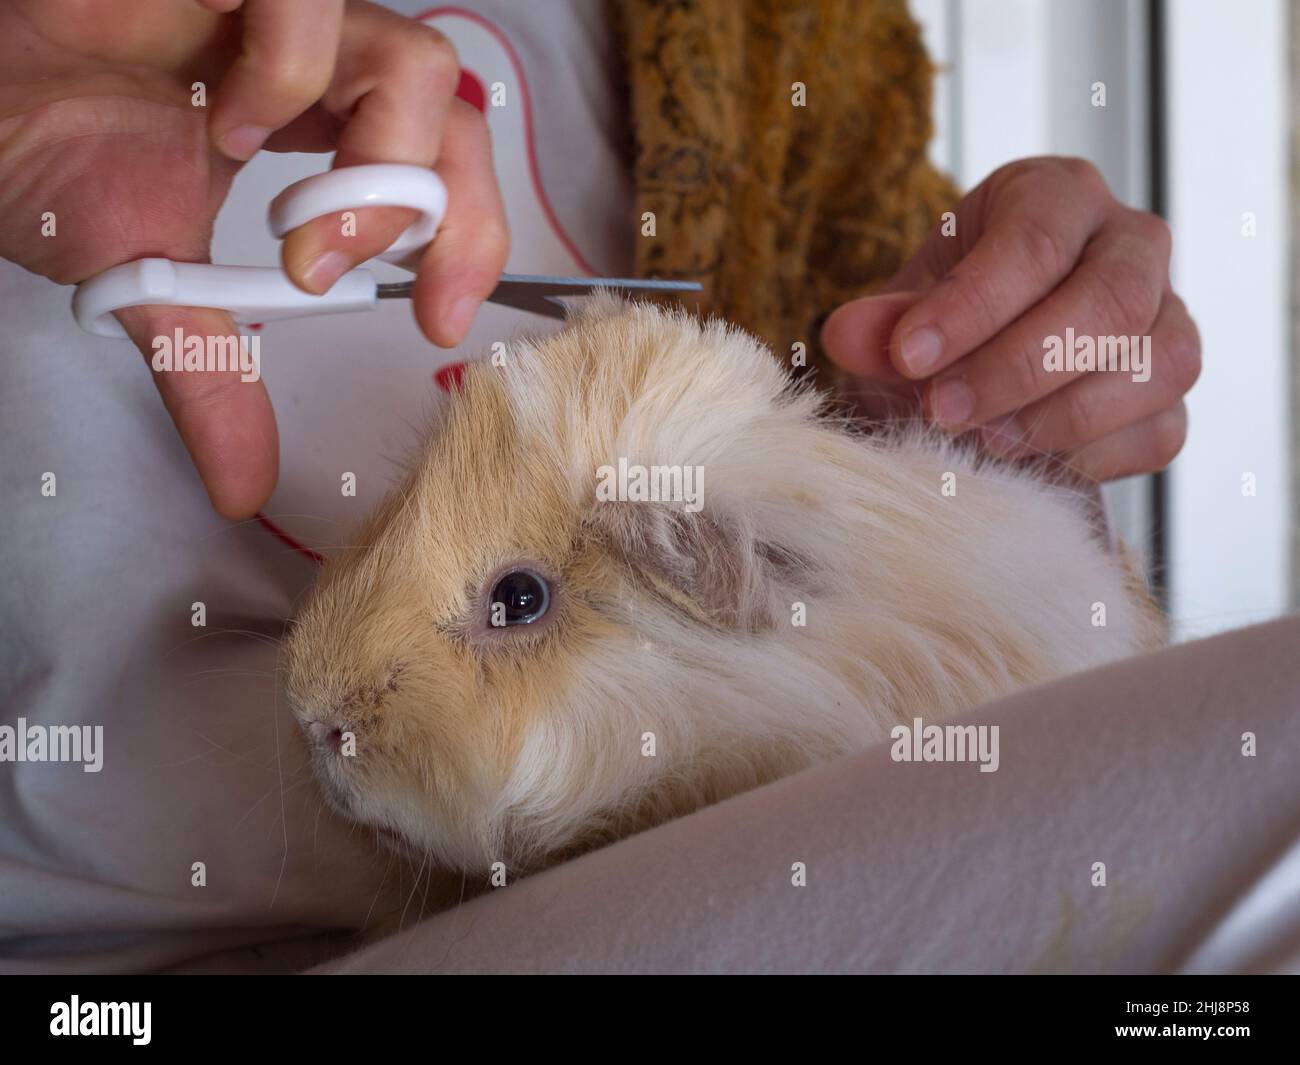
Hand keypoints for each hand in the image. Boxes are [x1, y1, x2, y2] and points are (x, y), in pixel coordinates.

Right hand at [0, 0, 508, 516]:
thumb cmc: (57, 161)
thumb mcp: (163, 292)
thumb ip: (218, 376)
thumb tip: (243, 487)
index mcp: (326, 130)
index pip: (447, 174)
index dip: (468, 244)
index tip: (440, 321)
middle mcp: (324, 67)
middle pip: (455, 122)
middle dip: (440, 218)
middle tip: (364, 279)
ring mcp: (281, 15)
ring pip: (412, 63)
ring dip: (370, 167)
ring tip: (282, 215)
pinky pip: (307, 5)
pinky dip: (285, 77)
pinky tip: (223, 121)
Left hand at [820, 156, 1199, 481]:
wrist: (970, 373)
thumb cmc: (941, 325)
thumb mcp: (902, 316)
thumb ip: (880, 325)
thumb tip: (845, 335)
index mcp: (1058, 196)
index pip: (1035, 239)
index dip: (973, 304)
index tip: (910, 355)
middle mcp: (1130, 245)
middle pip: (1111, 299)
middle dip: (1019, 366)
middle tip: (944, 410)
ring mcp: (1167, 318)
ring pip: (1157, 364)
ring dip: (1063, 416)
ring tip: (985, 441)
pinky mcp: (1170, 395)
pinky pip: (1161, 429)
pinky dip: (1095, 457)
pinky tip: (1032, 463)